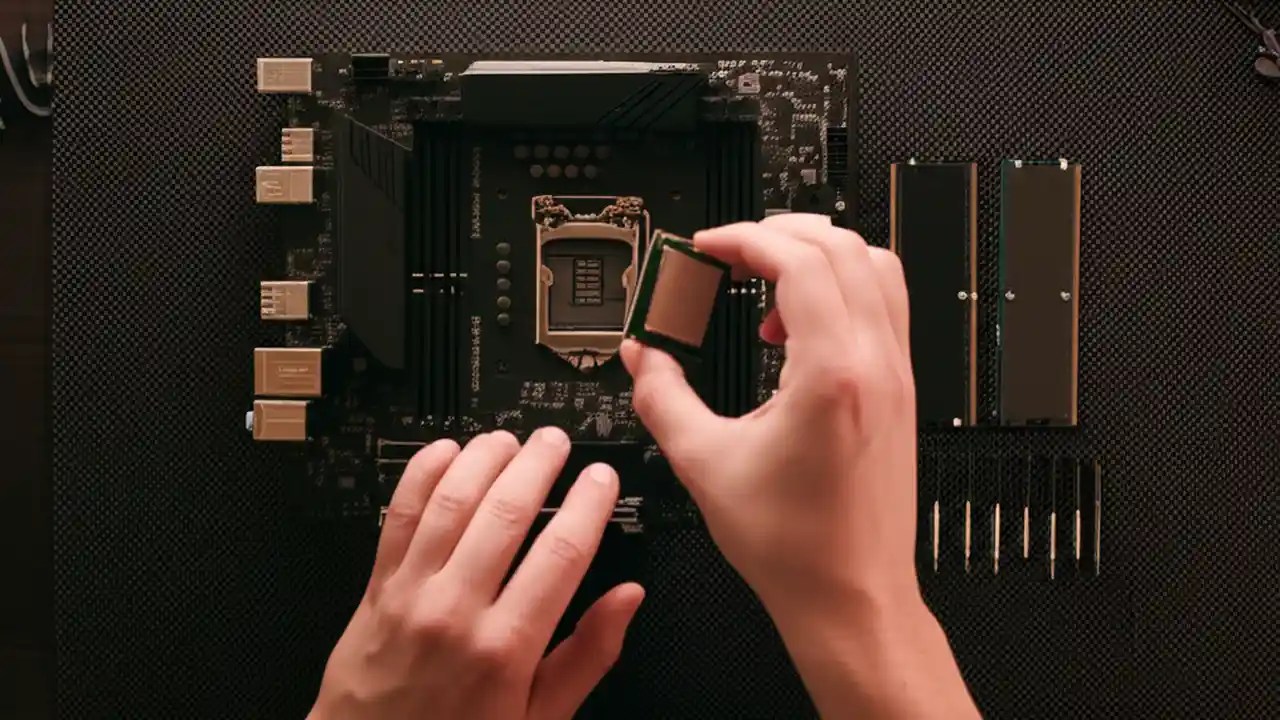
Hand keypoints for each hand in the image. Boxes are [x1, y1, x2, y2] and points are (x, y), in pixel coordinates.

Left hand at [311, 429, 643, 719]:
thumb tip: (627, 600)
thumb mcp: (538, 718)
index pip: (562, 553)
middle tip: (556, 442)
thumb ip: (588, 656)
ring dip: (483, 459)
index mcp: (506, 648)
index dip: (589, 504)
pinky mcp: (377, 588)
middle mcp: (457, 612)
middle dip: (538, 464)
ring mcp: (412, 594)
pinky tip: (444, 453)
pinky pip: (399, 515)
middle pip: (507, 512)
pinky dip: (422, 475)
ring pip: (452, 502)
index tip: (601, 479)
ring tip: (509, 440)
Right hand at [622, 213, 916, 614]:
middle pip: (843, 245)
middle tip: (730, 253)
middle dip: (779, 234)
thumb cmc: (796, 546)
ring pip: (875, 266)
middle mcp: (876, 364)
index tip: (708, 246)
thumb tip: (642, 354)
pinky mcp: (899, 390)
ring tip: (764, 285)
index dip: (745, 238)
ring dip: (817, 256)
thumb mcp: (704, 464)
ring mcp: (896, 374)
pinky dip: (840, 291)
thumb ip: (662, 396)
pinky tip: (795, 332)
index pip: (799, 259)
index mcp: (833, 374)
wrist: (852, 594)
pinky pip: (882, 305)